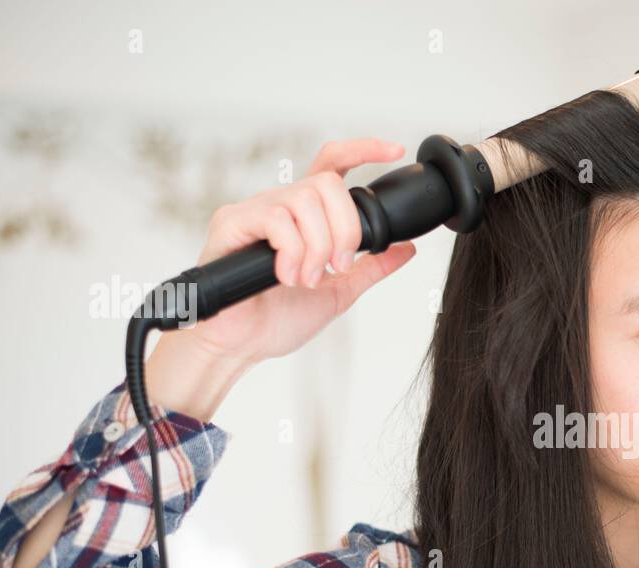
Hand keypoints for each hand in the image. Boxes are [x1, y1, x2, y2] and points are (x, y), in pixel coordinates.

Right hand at [175, 138, 417, 368]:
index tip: (394, 151)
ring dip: (316, 246)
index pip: (333, 164)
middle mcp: (280, 205)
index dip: (364, 150)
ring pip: (303, 200)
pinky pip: (275, 219)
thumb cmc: (277, 319)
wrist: (241, 346)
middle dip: (345, 228)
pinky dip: (292, 251)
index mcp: (305, 217)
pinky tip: (286, 276)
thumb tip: (406, 248)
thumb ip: (371, 267)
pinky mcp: (232, 223)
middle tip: (338, 266)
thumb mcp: (340, 292)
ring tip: (306, 279)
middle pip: (327, 183)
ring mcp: (254, 211)